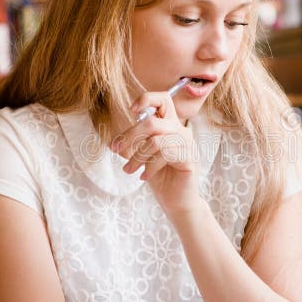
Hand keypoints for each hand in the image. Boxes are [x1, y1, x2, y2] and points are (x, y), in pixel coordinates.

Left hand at [110, 91, 198, 214]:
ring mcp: (188, 145)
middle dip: (130, 135)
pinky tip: (144, 177)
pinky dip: (150, 166)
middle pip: (153, 121)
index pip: (163, 99)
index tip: (131, 110)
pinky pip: (165, 154)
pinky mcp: (189, 159)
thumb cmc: (162, 178)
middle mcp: (181, 132)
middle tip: (116, 149)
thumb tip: (112, 142)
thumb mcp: (142, 159)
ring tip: (129, 170)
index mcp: (171, 126)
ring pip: (156, 140)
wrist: (177, 202)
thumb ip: (132, 147)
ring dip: (137, 156)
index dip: (147, 98)